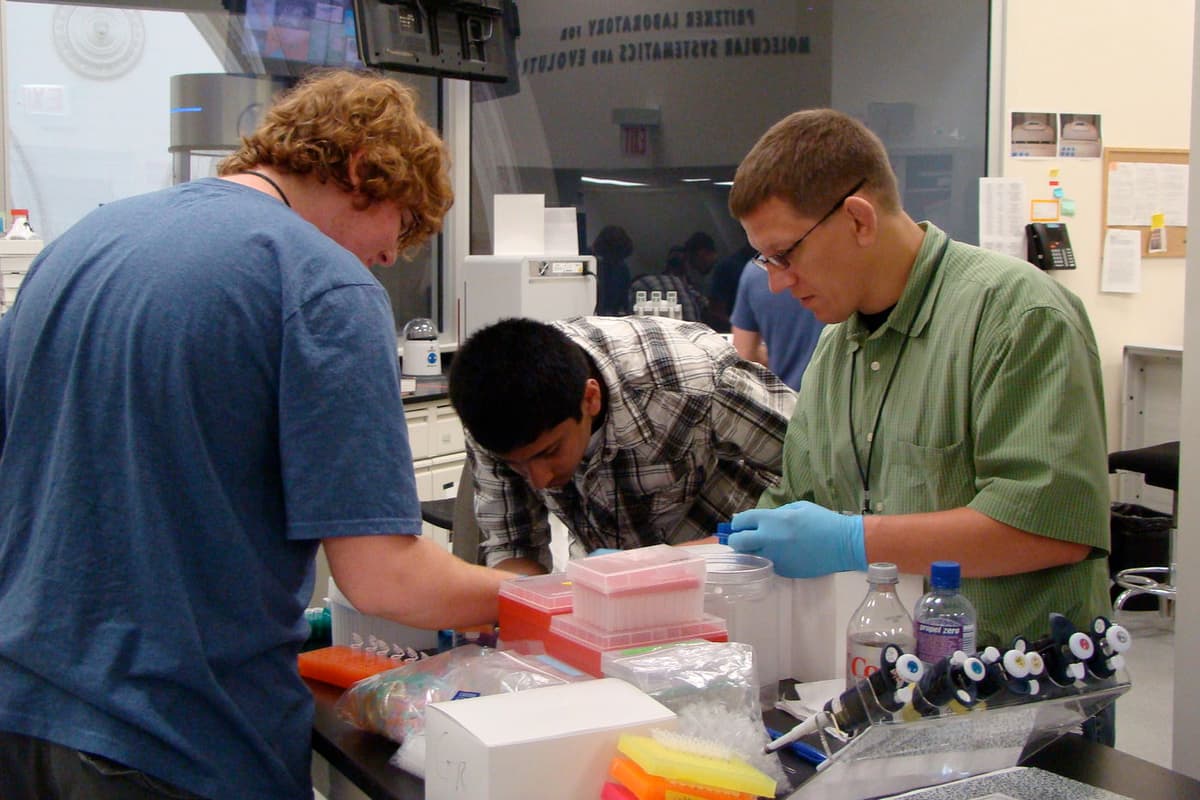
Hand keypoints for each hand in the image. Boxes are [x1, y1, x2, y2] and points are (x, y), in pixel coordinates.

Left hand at [728, 501, 865, 578]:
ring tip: (758, 548)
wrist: (843, 544)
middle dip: (736, 540)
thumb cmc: (823, 521)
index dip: (737, 523)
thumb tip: (760, 520)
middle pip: (738, 542)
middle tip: (740, 540)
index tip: (738, 525)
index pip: (742, 521)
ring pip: (750, 557)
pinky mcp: (783, 570)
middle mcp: (769, 539)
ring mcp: (775, 557)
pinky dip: (769, 560)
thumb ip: (776, 513)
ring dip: (750, 552)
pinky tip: (780, 555)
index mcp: (773, 520)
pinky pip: (768, 565)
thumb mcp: (798, 507)